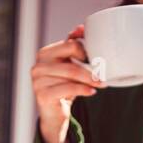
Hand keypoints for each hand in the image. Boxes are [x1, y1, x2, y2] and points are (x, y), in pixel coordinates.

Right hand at [31, 25, 101, 142]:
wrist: (53, 114)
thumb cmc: (63, 87)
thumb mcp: (68, 66)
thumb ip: (73, 47)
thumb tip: (81, 27)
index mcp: (44, 54)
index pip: (70, 46)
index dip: (85, 52)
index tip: (96, 60)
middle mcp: (38, 66)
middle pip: (71, 62)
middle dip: (90, 69)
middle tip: (104, 74)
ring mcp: (38, 81)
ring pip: (71, 76)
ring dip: (89, 80)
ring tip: (101, 83)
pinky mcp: (42, 95)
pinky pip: (67, 89)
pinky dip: (83, 90)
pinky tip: (92, 92)